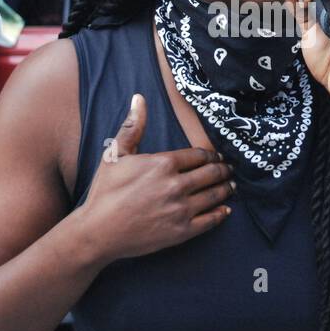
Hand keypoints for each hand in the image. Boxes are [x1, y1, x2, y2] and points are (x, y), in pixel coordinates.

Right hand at [79, 93, 233, 262]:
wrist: (98, 232)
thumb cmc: (105, 191)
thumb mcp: (116, 154)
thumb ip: (133, 126)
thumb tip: (139, 98)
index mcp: (163, 164)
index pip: (198, 155)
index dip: (210, 155)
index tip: (216, 156)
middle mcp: (176, 185)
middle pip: (211, 174)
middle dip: (223, 170)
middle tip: (230, 169)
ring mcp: (181, 210)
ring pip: (214, 195)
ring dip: (226, 189)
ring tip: (231, 185)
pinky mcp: (182, 232)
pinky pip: (210, 220)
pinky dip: (221, 214)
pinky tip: (225, 210)